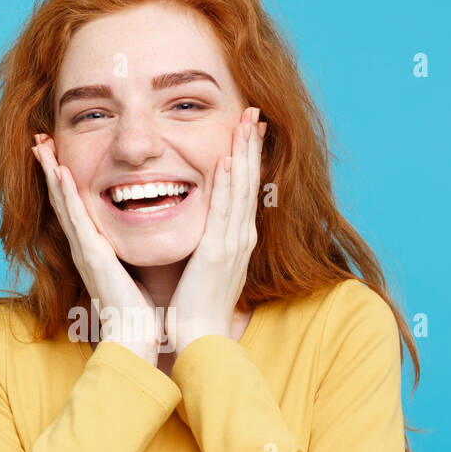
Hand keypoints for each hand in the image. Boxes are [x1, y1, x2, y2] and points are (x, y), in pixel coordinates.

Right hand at [31, 134, 161, 364]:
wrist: (135, 337)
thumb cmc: (138, 311)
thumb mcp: (134, 271)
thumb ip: (132, 253)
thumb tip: (146, 238)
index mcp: (94, 249)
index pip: (75, 207)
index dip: (64, 181)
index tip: (57, 155)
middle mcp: (84, 246)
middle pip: (62, 199)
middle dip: (50, 169)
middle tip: (39, 141)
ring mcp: (84, 250)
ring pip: (63, 203)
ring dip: (51, 173)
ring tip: (40, 146)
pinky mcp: (91, 256)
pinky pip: (76, 219)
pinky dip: (66, 195)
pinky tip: (60, 173)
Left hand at [165, 107, 264, 356]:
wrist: (199, 338)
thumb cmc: (196, 309)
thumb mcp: (205, 269)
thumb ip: (206, 247)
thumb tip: (202, 233)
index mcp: (235, 241)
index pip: (244, 191)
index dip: (248, 159)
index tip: (248, 131)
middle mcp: (240, 238)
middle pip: (249, 182)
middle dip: (251, 146)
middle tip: (254, 113)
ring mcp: (232, 244)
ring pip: (242, 189)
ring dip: (244, 154)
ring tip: (247, 123)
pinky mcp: (217, 253)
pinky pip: (224, 211)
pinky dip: (228, 184)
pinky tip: (228, 160)